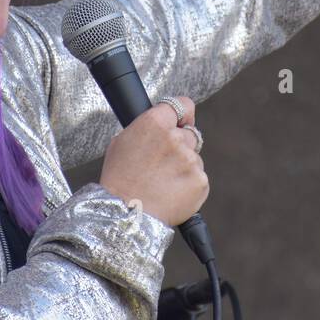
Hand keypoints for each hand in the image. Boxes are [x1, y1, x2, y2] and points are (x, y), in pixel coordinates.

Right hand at [98, 95, 207, 227]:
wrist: (126, 215)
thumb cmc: (119, 180)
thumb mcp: (121, 142)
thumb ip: (146, 127)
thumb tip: (161, 122)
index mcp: (155, 123)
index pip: (182, 104)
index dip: (182, 114)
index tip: (182, 120)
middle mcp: (175, 138)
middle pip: (189, 134)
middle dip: (181, 145)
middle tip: (163, 164)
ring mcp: (190, 160)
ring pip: (194, 158)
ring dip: (184, 167)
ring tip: (162, 183)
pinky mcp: (200, 181)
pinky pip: (199, 178)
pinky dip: (189, 185)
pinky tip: (171, 193)